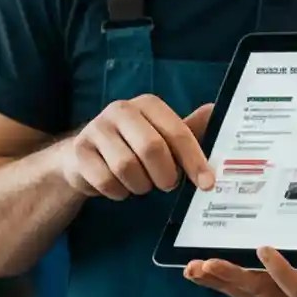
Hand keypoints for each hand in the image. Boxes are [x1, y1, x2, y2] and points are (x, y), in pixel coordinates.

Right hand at [61, 95, 213, 199]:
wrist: (84, 157)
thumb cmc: (132, 145)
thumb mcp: (162, 135)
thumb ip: (188, 129)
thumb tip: (216, 111)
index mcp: (148, 104)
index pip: (177, 132)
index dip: (194, 160)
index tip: (207, 184)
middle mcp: (121, 110)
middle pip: (151, 148)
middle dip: (165, 175)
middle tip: (168, 185)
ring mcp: (97, 129)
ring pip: (127, 167)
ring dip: (140, 185)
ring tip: (141, 183)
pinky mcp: (80, 151)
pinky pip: (106, 181)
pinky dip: (119, 192)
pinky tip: (121, 187)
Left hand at [185, 217, 296, 296]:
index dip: (281, 271)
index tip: (264, 249)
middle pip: (258, 291)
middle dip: (232, 277)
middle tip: (208, 264)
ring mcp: (274, 296)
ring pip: (242, 292)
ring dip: (217, 281)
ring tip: (193, 269)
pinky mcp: (262, 292)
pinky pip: (237, 290)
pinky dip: (216, 281)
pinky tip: (195, 270)